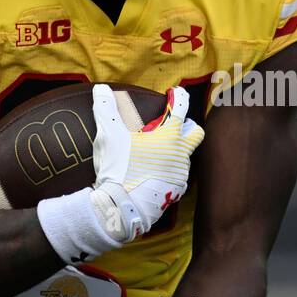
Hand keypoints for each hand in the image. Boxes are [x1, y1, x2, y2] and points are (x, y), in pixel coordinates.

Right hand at [92, 85, 204, 241]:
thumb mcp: (109, 136)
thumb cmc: (119, 168)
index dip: (178, 96)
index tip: (173, 93)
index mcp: (169, 136)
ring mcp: (181, 173)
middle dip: (188, 127)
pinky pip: (178, 176)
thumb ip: (106, 110)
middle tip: (170, 127)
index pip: (181, 107)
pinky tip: (153, 174)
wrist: (122, 208)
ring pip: (185, 156)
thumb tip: (101, 89)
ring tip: (154, 154)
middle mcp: (181, 153)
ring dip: (175, 152)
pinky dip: (169, 171)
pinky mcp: (177, 191)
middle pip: (196, 133)